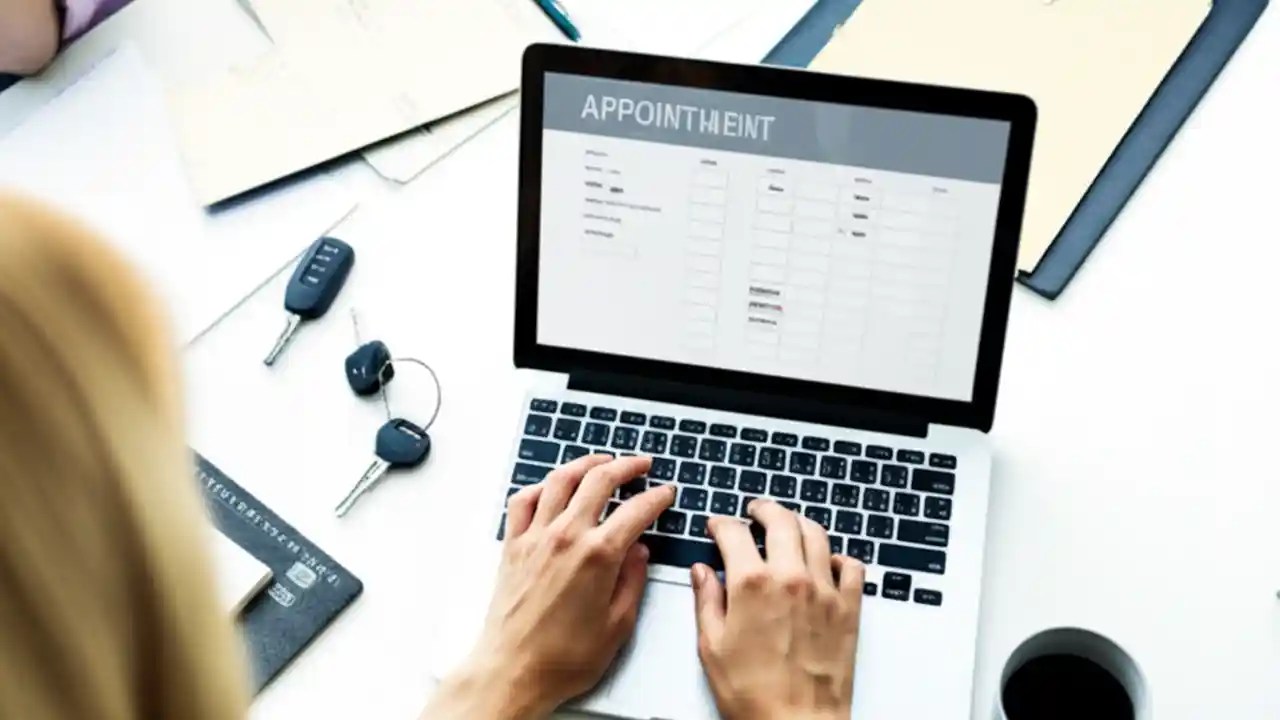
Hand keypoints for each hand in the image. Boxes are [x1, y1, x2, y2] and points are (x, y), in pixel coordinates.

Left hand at [427, 455, 674, 719]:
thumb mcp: (619, 625)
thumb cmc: (562, 658)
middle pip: (599, 480)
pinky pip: (524, 500)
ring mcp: (535, 537)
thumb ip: (634, 581)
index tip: (665, 493)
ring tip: (602, 460)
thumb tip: (639, 553)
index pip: (636, 510)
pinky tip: (552, 487)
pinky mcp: (513, 546)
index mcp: (598, 556)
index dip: (656, 497)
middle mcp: (565, 537)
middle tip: (641, 464)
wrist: (513, 671)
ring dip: (585, 463)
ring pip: (561, 480)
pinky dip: (541, 486)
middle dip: (626, 466)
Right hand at [692, 500, 865, 719]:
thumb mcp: (712, 647)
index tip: (718, 526)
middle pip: (781, 520)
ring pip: (817, 534)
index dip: (722, 523)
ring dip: (799, 523)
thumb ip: (706, 602)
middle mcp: (790, 579)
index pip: (734, 532)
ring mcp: (824, 590)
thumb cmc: (754, 695)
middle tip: (756, 511)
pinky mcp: (848, 608)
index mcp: (751, 585)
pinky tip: (827, 562)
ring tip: (789, 525)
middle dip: (764, 509)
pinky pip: (851, 566)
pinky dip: (839, 557)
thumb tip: (702, 573)